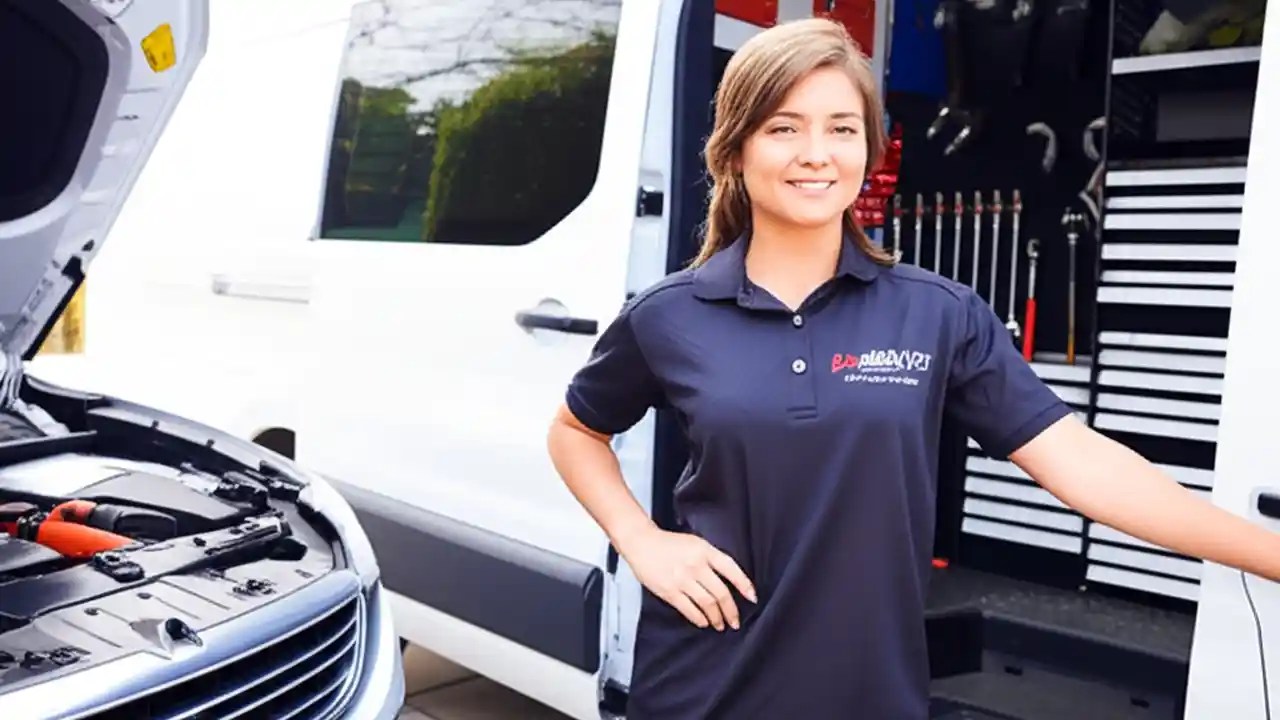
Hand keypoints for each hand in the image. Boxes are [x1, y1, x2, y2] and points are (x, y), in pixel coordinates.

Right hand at [619, 527, 756, 630]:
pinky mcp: (669, 591)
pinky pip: (688, 609)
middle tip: (735, 621)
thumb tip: (728, 580)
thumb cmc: (669, 543)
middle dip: (731, 610)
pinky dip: (699, 618)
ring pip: (707, 603)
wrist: (642, 543)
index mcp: (705, 551)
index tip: (752, 597)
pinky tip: (704, 622)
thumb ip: (711, 558)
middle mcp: (696, 565)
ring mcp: (682, 579)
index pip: (731, 569)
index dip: (744, 585)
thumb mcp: (695, 543)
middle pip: (720, 593)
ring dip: (716, 617)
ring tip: (720, 625)